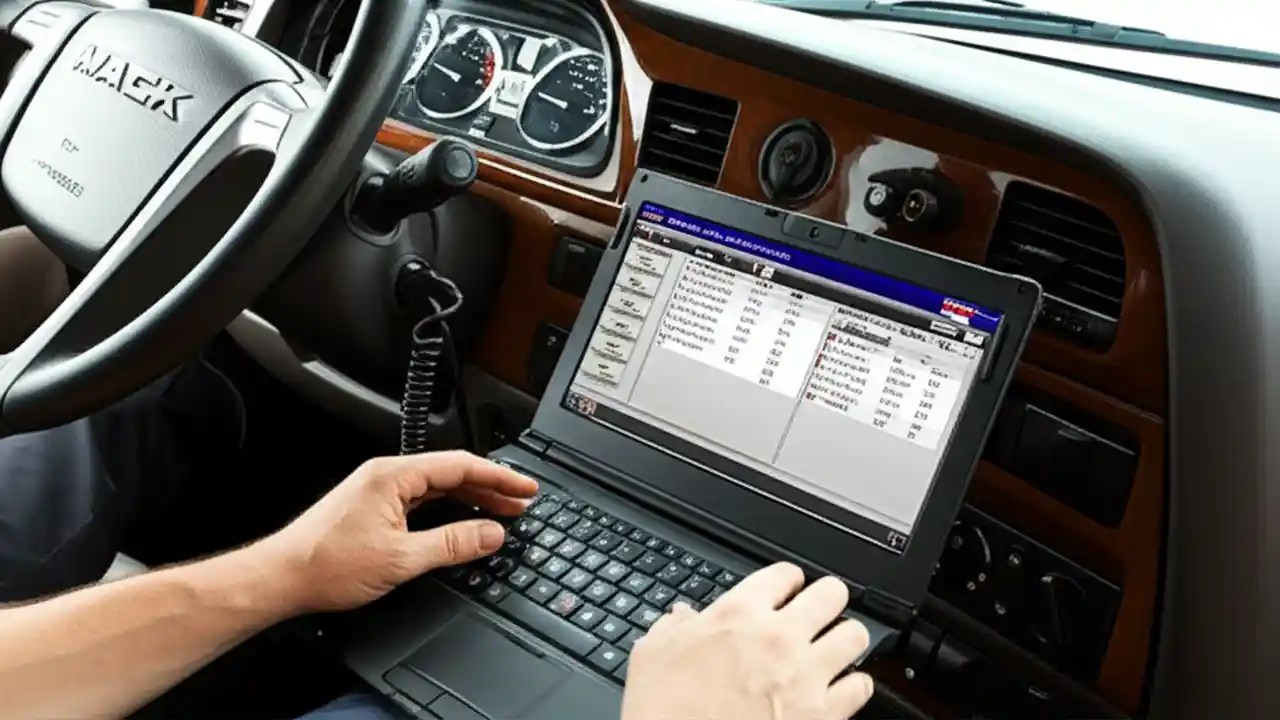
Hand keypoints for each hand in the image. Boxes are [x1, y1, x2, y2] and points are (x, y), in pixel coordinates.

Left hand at [258, 452, 538, 613]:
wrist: (282, 577)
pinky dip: (448, 510)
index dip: (499, 477)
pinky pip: (422, 501)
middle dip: (491, 488)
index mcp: (394, 476)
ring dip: (471, 499)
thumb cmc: (326, 564)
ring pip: (437, 488)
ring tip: (502, 512)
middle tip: (523, 502)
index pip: (460, 466)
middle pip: (452, 474)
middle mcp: (386, 476)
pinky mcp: (374, 508)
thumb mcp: (401, 558)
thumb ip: (452, 544)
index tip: (526, 489)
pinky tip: (463, 522)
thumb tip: (491, 534)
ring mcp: (379, 491)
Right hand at [622, 563, 874, 719]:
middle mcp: (779, 637)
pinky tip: (841, 689)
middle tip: (818, 612)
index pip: (784, 574)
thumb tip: (681, 617)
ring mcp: (806, 675)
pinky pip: (862, 686)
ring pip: (855, 635)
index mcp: (738, 615)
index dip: (786, 582)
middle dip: (826, 601)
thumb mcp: (651, 656)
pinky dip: (855, 686)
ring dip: (845, 639)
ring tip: (834, 647)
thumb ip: (672, 628)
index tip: (785, 592)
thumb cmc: (664, 711)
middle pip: (831, 594)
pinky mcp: (823, 714)